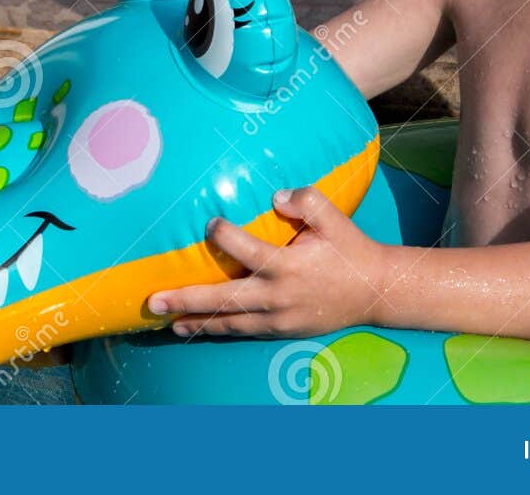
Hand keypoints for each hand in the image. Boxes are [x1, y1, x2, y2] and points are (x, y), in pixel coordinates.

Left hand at [146, 187, 388, 337]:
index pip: (244, 250)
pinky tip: (200, 329)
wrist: (375, 291)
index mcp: (287, 266)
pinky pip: (246, 333)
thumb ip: (306, 201)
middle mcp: (278, 296)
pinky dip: (221, 332)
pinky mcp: (283, 331)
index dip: (222, 236)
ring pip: (230, 324)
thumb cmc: (351, 250)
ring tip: (167, 322)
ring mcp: (279, 319)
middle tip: (153, 300)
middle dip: (186, 300)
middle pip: (223, 301)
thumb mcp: (334, 218)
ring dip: (197, 322)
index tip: (210, 224)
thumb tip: (274, 196)